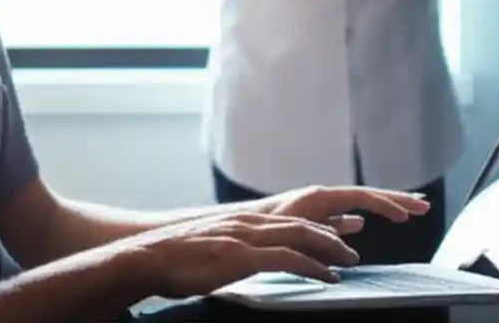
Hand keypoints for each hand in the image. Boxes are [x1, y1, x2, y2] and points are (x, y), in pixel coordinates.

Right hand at [117, 212, 359, 299]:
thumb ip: (233, 254)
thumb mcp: (211, 251)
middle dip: (331, 237)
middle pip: (302, 225)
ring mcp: (245, 239)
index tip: (335, 240)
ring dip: (329, 249)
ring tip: (348, 262)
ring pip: (300, 237)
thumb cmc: (175, 262)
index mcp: (242, 223)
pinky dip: (312, 266)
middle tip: (351, 252)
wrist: (147, 258)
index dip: (316, 229)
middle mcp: (248, 225)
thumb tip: (241, 264)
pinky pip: (287, 259)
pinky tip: (327, 276)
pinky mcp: (241, 257)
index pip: (289, 222)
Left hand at [262, 184, 432, 237]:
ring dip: (377, 207)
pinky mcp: (304, 219)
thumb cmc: (256, 229)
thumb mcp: (292, 232)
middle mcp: (317, 199)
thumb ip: (322, 238)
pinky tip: (357, 225)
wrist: (226, 230)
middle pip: (364, 197)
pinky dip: (353, 218)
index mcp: (317, 198)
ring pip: (352, 205)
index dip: (389, 203)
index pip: (363, 196)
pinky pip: (336, 216)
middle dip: (393, 200)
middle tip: (423, 206)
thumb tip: (354, 243)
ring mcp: (311, 208)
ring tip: (401, 211)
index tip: (411, 212)